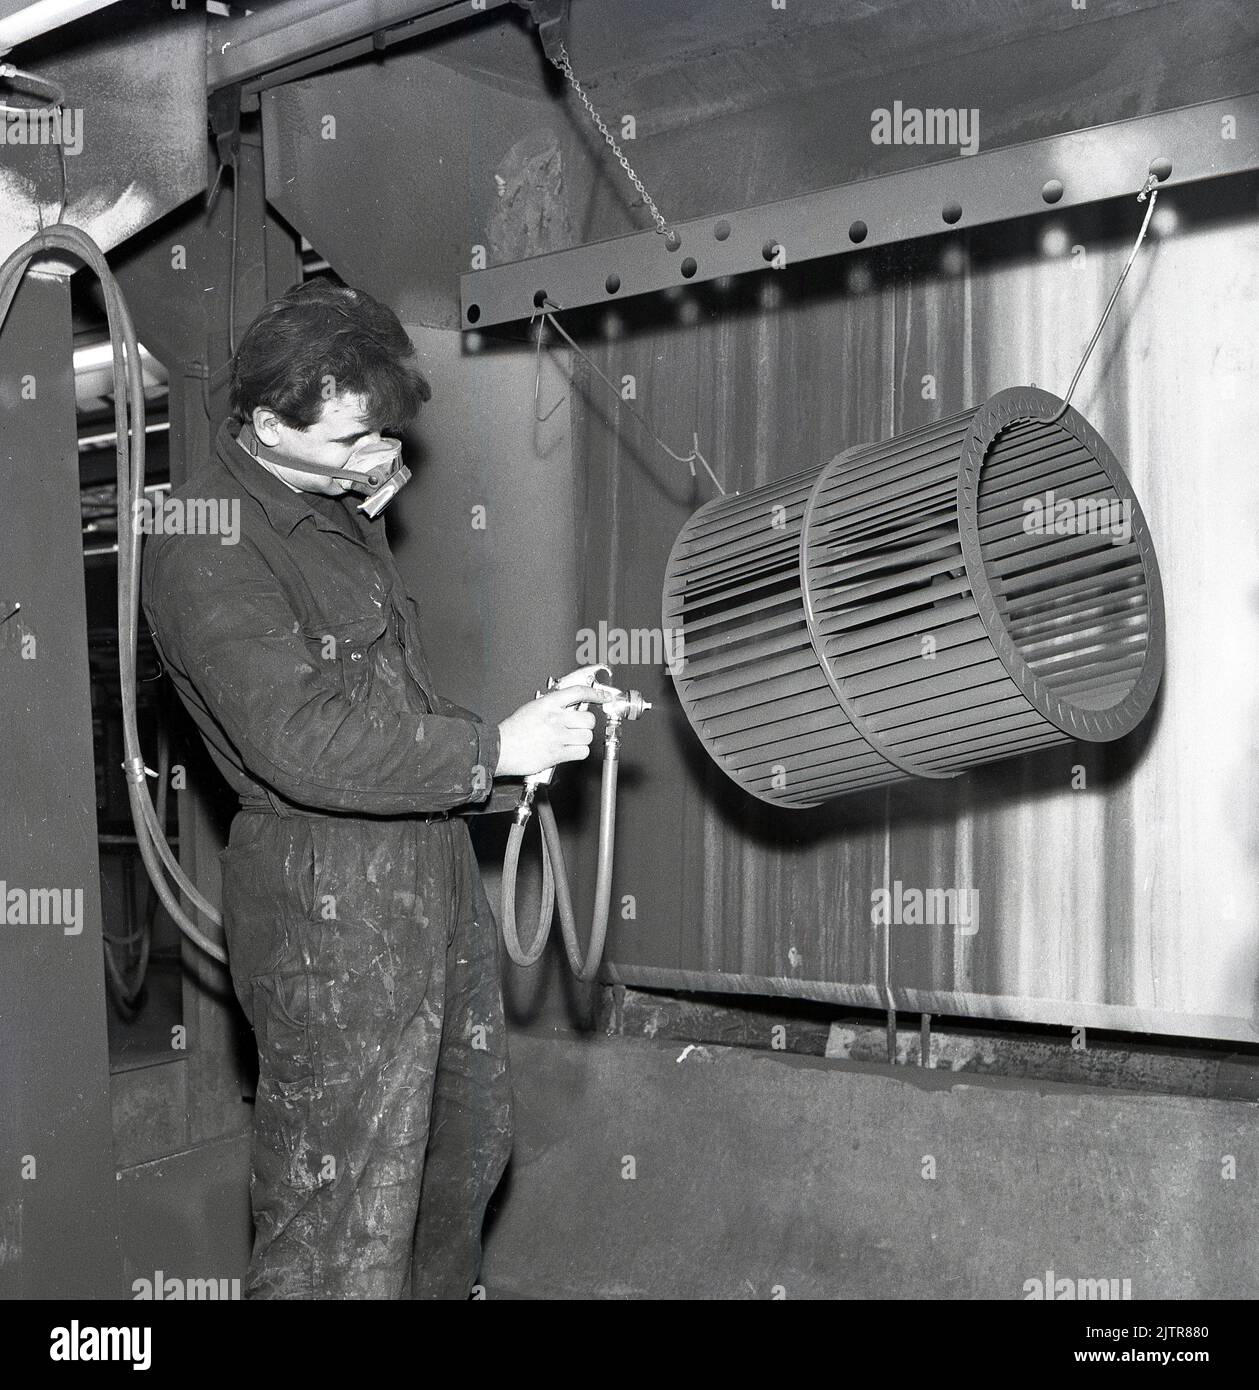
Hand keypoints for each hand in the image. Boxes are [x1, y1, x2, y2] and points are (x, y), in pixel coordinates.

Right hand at [495, 685, 616, 777]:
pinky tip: (569, 750)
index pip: (578, 693)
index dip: (595, 694)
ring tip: (570, 739)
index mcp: (548, 704)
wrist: (500, 748)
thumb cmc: (513, 730)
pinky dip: (578, 752)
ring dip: (582, 739)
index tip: (603, 696)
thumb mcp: (532, 708)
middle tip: (578, 726)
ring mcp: (558, 737)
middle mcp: (555, 719)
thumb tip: (570, 705)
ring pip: (587, 737)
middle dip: (586, 723)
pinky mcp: (558, 754)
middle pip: (589, 719)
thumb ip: (552, 706)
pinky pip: (581, 752)